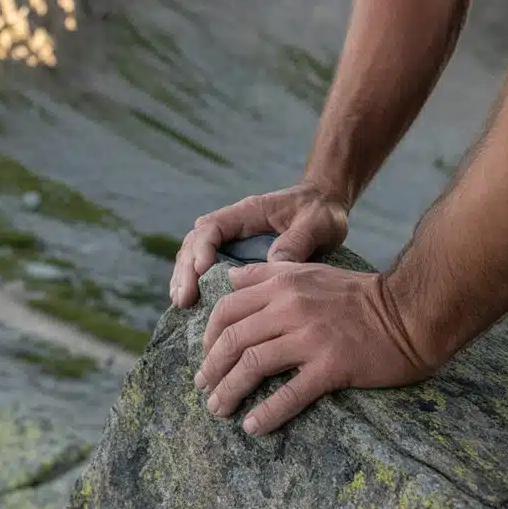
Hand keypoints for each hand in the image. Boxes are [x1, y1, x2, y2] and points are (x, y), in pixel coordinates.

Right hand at [170, 181, 349, 307]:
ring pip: (195, 254)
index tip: (203, 271)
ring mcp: (232, 240)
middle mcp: (233, 224)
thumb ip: (298, 240)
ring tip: (181, 303)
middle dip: (186, 269)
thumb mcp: (317, 223)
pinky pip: (207, 267)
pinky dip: (196, 282)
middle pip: (195, 242)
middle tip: (184, 298)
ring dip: (185, 277)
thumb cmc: (321, 211)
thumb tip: (273, 262)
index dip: (203, 248)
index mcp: (248, 212)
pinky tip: (190, 303)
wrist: (326, 206)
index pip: (212, 227)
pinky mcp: (236, 255)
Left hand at [193, 262, 432, 435]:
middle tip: (203, 387)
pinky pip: (290, 393)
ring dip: (229, 391)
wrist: (412, 311)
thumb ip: (268, 273)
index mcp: (283, 284)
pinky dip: (267, 413)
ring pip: (253, 365)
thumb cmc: (361, 294)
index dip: (208, 336)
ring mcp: (311, 337)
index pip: (227, 309)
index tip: (206, 356)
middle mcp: (291, 308)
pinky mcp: (332, 366)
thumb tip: (229, 278)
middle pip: (233, 339)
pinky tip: (253, 426)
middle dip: (211, 367)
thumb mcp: (310, 270)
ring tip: (218, 409)